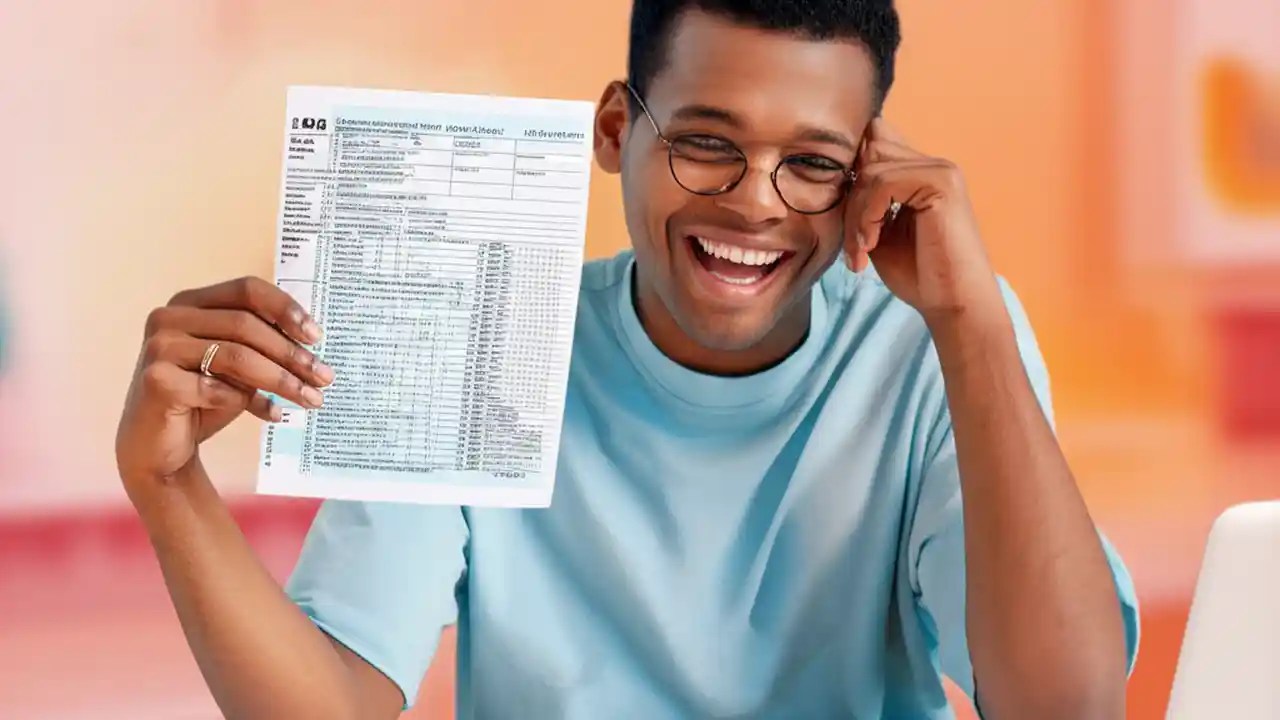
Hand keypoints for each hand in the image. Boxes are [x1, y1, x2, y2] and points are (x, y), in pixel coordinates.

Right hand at [115, 277, 333, 492]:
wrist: (161, 446)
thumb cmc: (204, 400)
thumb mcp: (240, 367)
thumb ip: (264, 347)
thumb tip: (313, 344)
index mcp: (191, 303)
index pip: (246, 290)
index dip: (285, 308)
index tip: (317, 337)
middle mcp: (170, 317)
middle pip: (246, 325)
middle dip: (292, 354)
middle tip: (325, 377)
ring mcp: (159, 347)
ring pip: (236, 356)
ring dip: (281, 380)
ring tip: (311, 399)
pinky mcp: (156, 380)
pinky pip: (216, 389)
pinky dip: (248, 403)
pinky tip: (272, 415)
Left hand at [843, 119, 1003, 322]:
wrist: (953, 305)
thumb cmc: (918, 275)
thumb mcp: (876, 232)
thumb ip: (861, 203)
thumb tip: (830, 179)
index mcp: (919, 173)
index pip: (873, 143)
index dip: (850, 175)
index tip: (845, 223)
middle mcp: (932, 164)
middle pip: (868, 151)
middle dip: (849, 198)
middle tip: (852, 244)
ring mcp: (939, 170)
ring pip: (871, 169)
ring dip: (855, 215)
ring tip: (860, 252)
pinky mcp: (941, 183)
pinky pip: (882, 182)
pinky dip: (867, 216)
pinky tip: (871, 245)